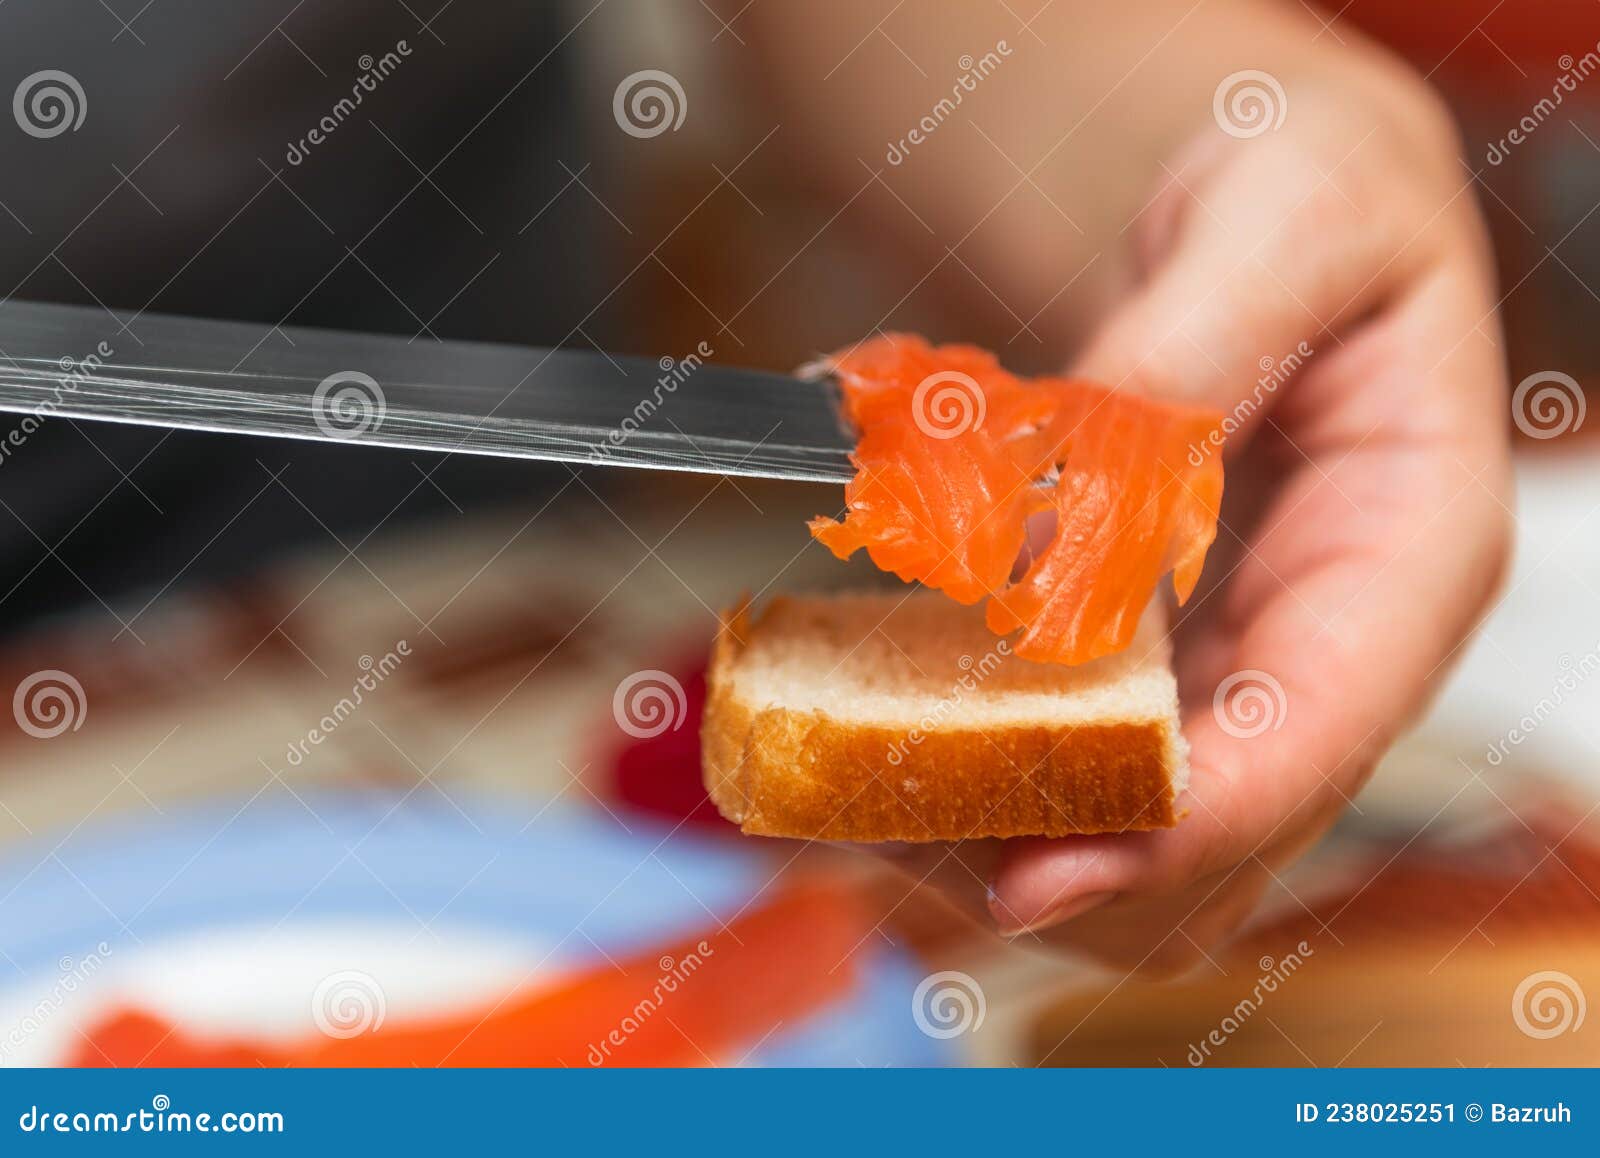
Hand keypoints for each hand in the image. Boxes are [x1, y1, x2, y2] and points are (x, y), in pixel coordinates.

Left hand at [886, 60, 1512, 973]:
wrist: (1261, 214)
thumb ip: (1195, 347)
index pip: (1315, 732)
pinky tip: (895, 746)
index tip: (1037, 869)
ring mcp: (1253, 667)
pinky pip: (1100, 777)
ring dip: (1022, 849)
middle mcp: (1339, 641)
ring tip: (874, 806)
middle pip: (1231, 832)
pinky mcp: (1172, 666)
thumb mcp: (1285, 213)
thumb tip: (1067, 509)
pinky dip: (999, 787)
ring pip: (1161, 845)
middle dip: (1078, 859)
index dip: (1183, 821)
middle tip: (900, 835)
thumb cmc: (1305, 192)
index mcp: (1408, 548)